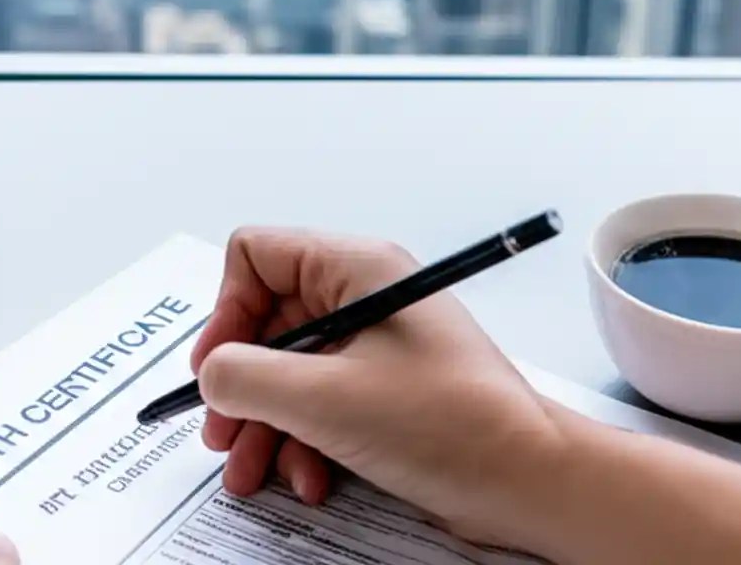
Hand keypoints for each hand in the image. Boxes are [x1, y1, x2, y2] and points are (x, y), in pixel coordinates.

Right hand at [189, 227, 564, 547]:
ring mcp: (374, 347)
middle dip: (240, 386)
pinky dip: (302, 443)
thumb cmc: (452, 425)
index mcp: (355, 270)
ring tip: (253, 473)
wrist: (530, 483)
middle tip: (222, 432)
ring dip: (264, 425)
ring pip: (288, 372)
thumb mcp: (324, 399)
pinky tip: (309, 478)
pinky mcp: (383, 392)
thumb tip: (211, 375)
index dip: (226, 312)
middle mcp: (363, 299)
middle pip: (266, 324)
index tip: (216, 368)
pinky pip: (318, 405)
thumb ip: (246, 378)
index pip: (257, 257)